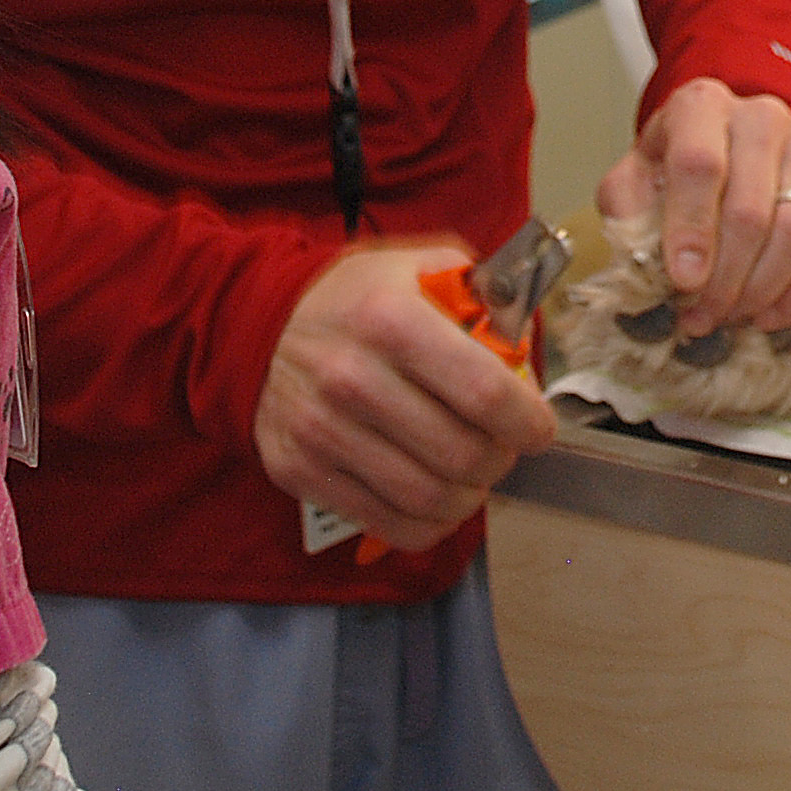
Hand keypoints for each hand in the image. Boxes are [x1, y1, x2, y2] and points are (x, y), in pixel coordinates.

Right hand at [254, 243, 558, 553]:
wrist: (253, 327)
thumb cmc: (355, 300)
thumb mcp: (419, 266)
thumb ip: (483, 294)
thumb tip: (525, 341)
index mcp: (391, 318)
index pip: (484, 391)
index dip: (528, 421)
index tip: (537, 427)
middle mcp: (353, 376)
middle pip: (462, 454)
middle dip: (501, 459)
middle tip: (502, 448)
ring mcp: (322, 430)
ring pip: (429, 498)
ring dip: (469, 496)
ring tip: (471, 474)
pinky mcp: (301, 470)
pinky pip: (387, 523)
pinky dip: (428, 524)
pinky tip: (436, 500)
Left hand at [594, 76, 790, 336]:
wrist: (721, 145)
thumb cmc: (671, 167)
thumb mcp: (633, 180)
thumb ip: (629, 215)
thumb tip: (643, 269)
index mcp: (702, 107)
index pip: (700, 164)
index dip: (692, 228)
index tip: (683, 282)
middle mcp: (761, 118)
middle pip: (752, 208)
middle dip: (725, 278)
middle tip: (701, 317)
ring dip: (763, 289)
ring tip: (729, 318)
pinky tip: (769, 316)